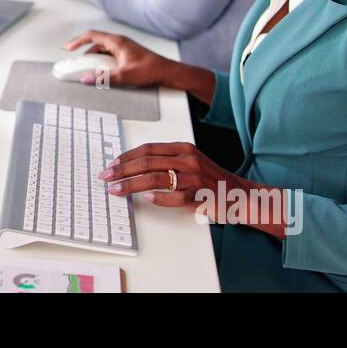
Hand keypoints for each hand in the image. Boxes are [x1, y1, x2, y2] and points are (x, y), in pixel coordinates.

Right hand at [64, 29, 218, 103]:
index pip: (91, 36)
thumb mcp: (123, 75)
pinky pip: (109, 56)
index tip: (68, 48)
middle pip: (95, 44)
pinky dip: (102, 63)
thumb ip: (103, 77)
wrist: (167, 72)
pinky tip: (102, 73)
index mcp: (117, 41)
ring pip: (102, 51)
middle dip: (84, 54)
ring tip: (88, 71)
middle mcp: (119, 42)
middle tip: (75, 64)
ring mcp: (123, 48)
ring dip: (93, 60)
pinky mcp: (127, 55)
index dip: (77, 41)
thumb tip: (86, 78)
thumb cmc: (150, 69)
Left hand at [98, 142, 286, 236]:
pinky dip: (158, 198)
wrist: (240, 194)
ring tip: (116, 190)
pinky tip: (145, 199)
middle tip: (106, 177)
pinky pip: (174, 196)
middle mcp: (188, 159)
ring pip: (155, 178)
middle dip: (122, 170)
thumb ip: (167, 160)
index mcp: (183, 148)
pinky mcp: (199, 195)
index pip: (147, 149)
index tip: (112, 165)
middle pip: (146, 162)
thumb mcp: (190, 161)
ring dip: (131, 184)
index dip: (126, 157)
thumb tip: (136, 164)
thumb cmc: (211, 180)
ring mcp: (194, 177)